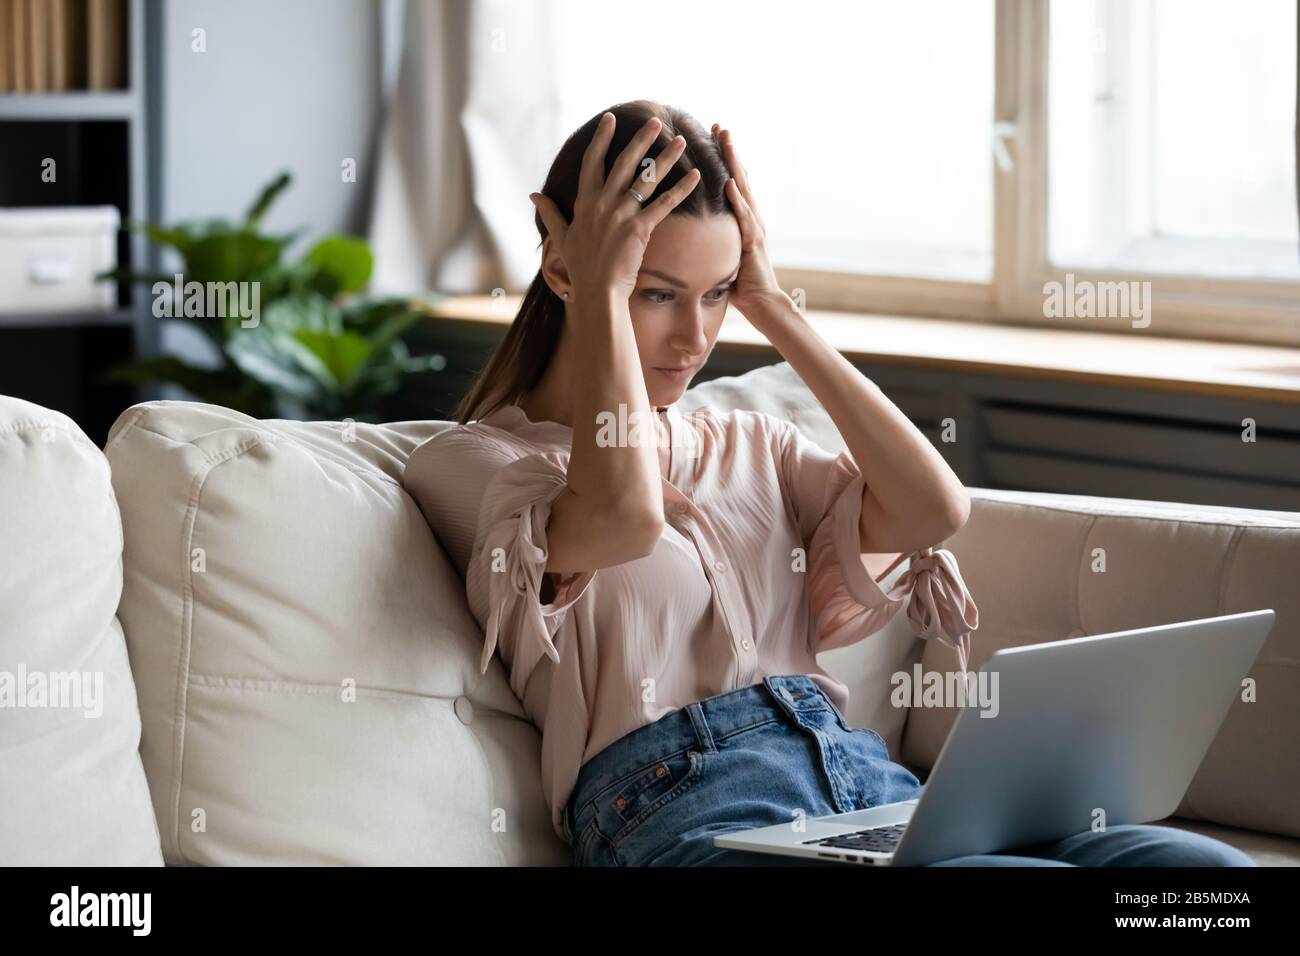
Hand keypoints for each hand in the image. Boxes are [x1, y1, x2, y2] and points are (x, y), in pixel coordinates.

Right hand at [530, 113, 700, 303]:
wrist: (597, 291)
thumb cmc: (580, 268)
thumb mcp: (560, 237)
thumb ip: (549, 212)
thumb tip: (533, 194)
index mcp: (585, 202)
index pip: (593, 161)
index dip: (602, 138)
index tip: (610, 119)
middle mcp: (604, 203)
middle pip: (625, 163)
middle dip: (641, 139)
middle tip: (656, 121)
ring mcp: (622, 215)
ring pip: (647, 179)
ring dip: (665, 158)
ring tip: (681, 141)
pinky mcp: (640, 229)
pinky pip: (664, 204)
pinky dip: (681, 189)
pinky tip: (695, 176)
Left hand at [712, 123, 792, 322]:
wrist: (762, 304)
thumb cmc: (740, 283)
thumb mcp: (721, 253)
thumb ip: (711, 237)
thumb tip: (690, 232)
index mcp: (742, 219)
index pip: (732, 182)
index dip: (723, 159)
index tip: (712, 136)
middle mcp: (751, 217)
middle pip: (740, 177)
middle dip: (729, 151)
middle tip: (719, 125)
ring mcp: (755, 227)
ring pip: (744, 189)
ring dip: (735, 165)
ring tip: (727, 142)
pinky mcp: (753, 242)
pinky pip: (744, 217)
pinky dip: (738, 199)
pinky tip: (731, 183)